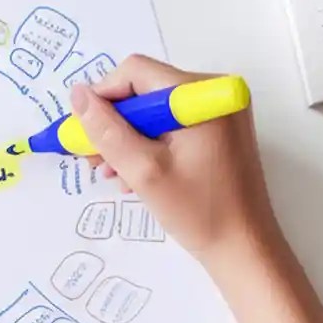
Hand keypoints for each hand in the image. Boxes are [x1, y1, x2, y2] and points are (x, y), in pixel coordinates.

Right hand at [70, 55, 280, 272]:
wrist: (245, 249)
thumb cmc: (197, 211)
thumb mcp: (142, 170)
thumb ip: (106, 129)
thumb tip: (77, 94)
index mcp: (202, 94)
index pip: (135, 72)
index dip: (103, 99)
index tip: (86, 135)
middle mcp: (215, 91)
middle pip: (143, 90)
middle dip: (115, 124)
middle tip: (96, 160)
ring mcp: (219, 110)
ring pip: (153, 109)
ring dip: (127, 138)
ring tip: (114, 173)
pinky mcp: (219, 128)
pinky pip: (170, 123)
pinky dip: (148, 143)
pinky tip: (136, 174)